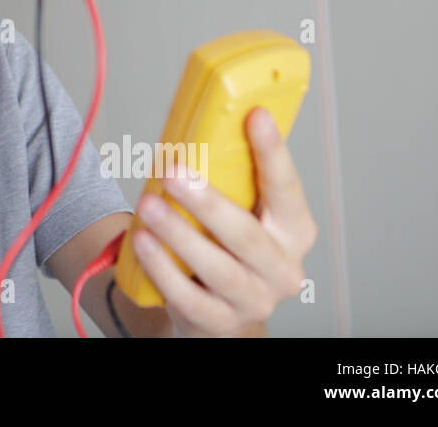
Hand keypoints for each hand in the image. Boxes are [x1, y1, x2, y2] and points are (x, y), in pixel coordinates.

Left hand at [131, 106, 317, 336]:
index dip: (273, 153)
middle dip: (208, 203)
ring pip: (219, 269)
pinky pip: (189, 297)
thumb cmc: (226, 247)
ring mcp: (254, 300)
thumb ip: (229, 179)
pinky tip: (143, 243)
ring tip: (148, 207)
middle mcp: (282, 269)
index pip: (287, 189)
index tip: (255, 115)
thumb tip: (197, 125)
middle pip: (247, 236)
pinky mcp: (220, 322)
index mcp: (294, 231)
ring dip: (179, 235)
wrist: (219, 311)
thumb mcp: (239, 212)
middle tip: (174, 171)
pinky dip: (163, 269)